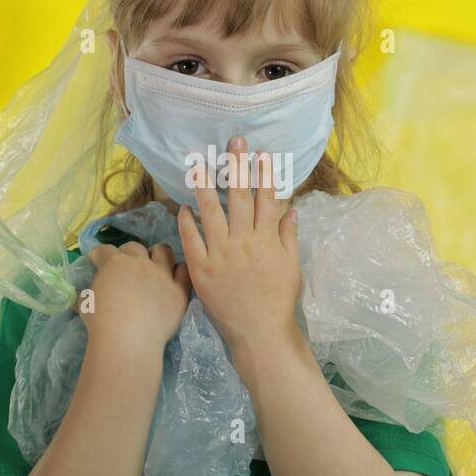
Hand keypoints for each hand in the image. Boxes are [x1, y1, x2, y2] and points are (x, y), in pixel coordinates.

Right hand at [81, 242, 191, 357]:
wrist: (128, 339)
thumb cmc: (101, 322)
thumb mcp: (84, 304)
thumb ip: (85, 294)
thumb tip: (83, 295)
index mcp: (114, 263)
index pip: (104, 250)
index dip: (99, 254)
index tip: (96, 259)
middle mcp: (139, 263)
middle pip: (134, 247)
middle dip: (127, 253)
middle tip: (125, 266)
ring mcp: (161, 274)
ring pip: (163, 251)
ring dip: (156, 255)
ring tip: (154, 265)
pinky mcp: (178, 290)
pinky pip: (183, 271)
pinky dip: (179, 271)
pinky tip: (174, 277)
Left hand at [177, 136, 303, 361]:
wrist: (259, 334)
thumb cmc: (278, 302)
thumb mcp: (291, 267)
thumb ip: (289, 237)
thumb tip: (291, 209)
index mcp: (267, 239)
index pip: (267, 199)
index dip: (264, 174)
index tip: (261, 153)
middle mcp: (244, 241)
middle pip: (241, 197)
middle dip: (237, 166)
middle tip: (233, 141)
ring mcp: (221, 254)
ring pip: (212, 212)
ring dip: (206, 185)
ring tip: (200, 163)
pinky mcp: (202, 269)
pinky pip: (192, 240)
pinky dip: (187, 222)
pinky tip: (184, 206)